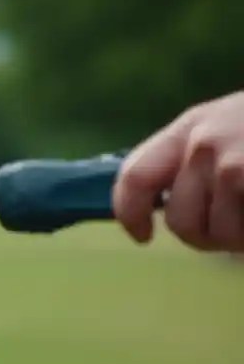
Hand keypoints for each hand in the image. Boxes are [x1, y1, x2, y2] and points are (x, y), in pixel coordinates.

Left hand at [113, 91, 243, 251]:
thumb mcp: (232, 128)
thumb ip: (194, 162)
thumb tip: (159, 209)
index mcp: (190, 127)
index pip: (136, 175)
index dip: (130, 213)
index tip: (141, 236)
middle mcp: (206, 143)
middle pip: (181, 221)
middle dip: (210, 236)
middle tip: (240, 227)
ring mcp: (237, 165)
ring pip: (222, 235)